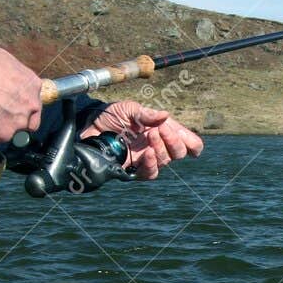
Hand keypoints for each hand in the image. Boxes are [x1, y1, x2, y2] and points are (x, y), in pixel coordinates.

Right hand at [0, 45, 42, 146]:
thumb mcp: (1, 60)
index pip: (32, 103)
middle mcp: (31, 105)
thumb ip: (7, 76)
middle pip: (25, 122)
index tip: (7, 106)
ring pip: (6, 133)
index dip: (19, 106)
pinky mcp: (2, 135)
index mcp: (32, 85)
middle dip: (10, 122)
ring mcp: (18, 122)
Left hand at [81, 101, 203, 180]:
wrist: (90, 126)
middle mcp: (158, 146)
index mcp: (162, 130)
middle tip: (160, 130)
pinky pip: (150, 174)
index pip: (188, 142)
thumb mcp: (129, 109)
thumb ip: (147, 114)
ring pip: (165, 162)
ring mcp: (146, 158)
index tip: (191, 144)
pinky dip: (151, 165)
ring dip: (161, 149)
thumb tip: (165, 116)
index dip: (193, 144)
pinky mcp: (134, 169)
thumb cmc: (111, 115)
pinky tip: (146, 154)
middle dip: (174, 141)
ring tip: (150, 136)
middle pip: (179, 153)